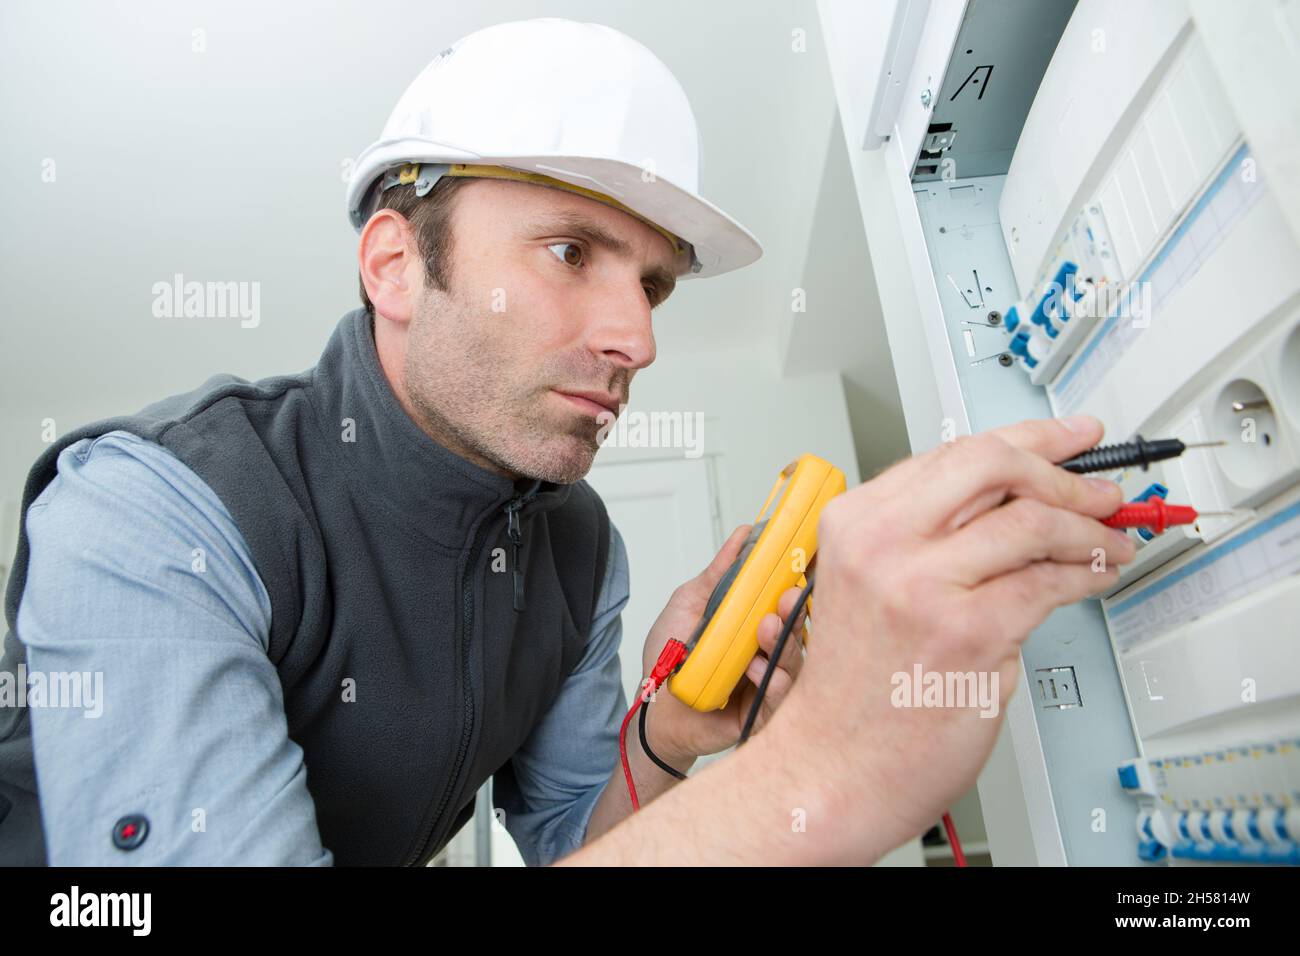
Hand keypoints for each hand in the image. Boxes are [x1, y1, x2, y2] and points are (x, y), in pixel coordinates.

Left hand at [637, 525, 808, 768]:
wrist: (651, 709)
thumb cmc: (668, 658)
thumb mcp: (689, 603)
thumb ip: (718, 573)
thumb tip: (743, 534)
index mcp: (754, 624)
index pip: (787, 603)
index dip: (800, 584)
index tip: (805, 563)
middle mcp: (767, 652)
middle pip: (798, 630)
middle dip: (796, 611)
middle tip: (787, 597)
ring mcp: (768, 683)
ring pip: (795, 662)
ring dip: (785, 643)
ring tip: (767, 630)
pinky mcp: (763, 713)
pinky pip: (781, 697)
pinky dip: (772, 680)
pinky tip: (753, 670)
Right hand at [766, 416, 1133, 862]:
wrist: (833, 763)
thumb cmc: (853, 686)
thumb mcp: (864, 583)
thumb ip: (926, 535)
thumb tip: (1014, 498)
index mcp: (855, 522)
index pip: (953, 451)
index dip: (1027, 438)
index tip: (1065, 437)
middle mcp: (883, 544)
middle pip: (993, 464)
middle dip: (1063, 467)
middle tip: (1099, 485)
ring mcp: (925, 587)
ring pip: (1033, 519)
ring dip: (1089, 525)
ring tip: (1108, 538)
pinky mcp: (968, 633)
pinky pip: (1050, 582)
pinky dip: (1089, 572)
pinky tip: (1097, 574)